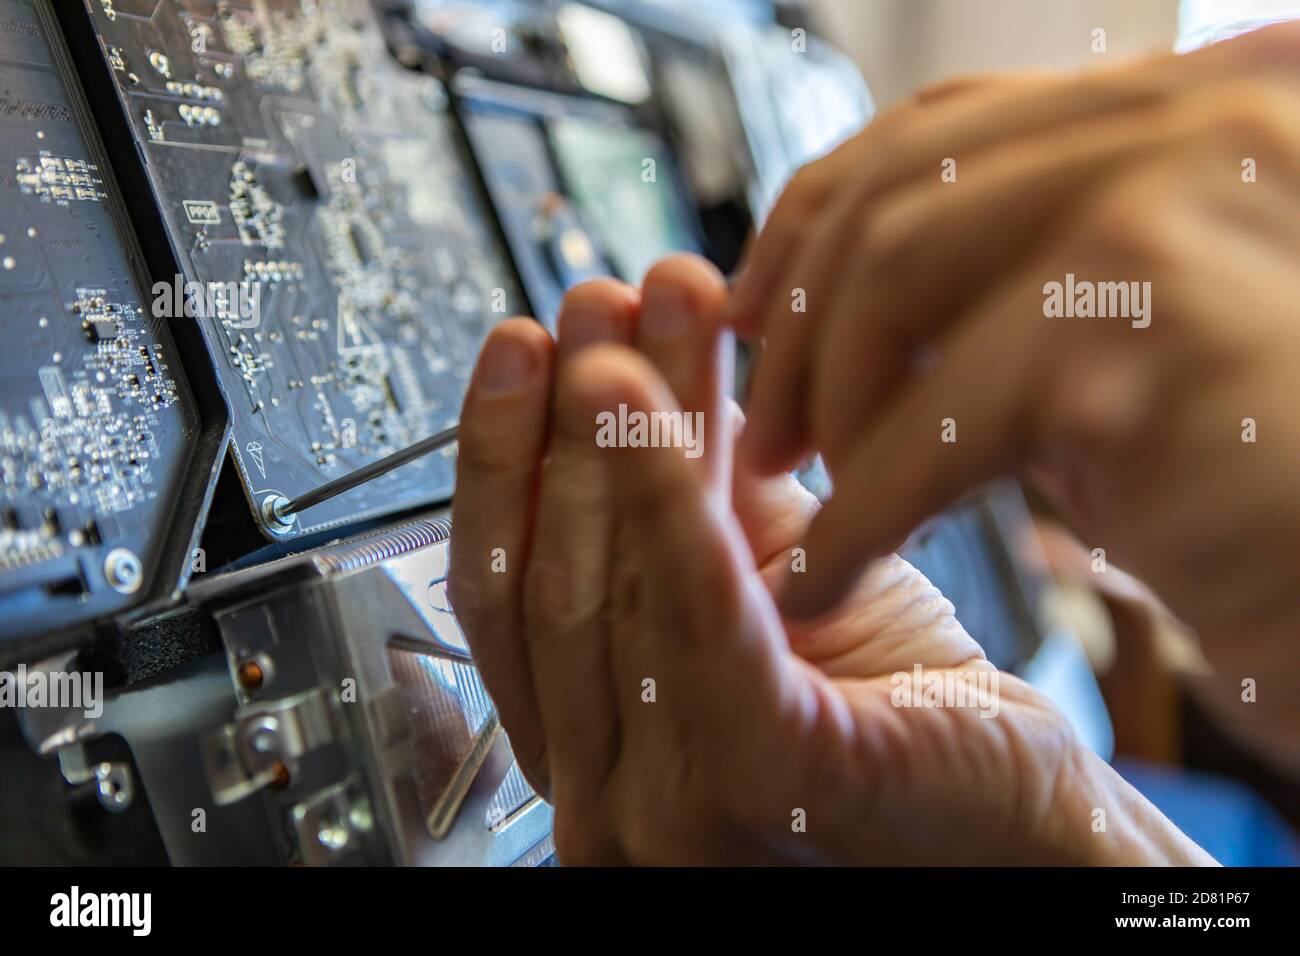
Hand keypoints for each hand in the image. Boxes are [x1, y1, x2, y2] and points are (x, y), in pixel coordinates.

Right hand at [449, 255, 1209, 864]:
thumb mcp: (768, 589)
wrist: (1028, 811)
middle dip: (563, 424)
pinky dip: (673, 505)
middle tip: (592, 307)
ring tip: (634, 318)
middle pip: (550, 581)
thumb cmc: (901, 711)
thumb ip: (694, 512)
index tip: (523, 346)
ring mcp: (670, 806)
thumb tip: (640, 366)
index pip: (510, 590)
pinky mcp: (763, 779)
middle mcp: (607, 793)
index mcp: (599, 743)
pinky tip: (658, 409)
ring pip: (610, 592)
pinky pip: (700, 620)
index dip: (504, 456)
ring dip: (616, 435)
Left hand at [724, 23, 1299, 684]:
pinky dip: (862, 515)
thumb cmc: (1247, 486)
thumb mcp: (1118, 344)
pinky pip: (939, 421)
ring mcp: (1188, 199)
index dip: (814, 219)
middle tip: (761, 434)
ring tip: (821, 502)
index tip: (747, 315)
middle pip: (901, 188)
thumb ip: (999, 282)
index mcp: (1188, 108)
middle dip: (796, 321)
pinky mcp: (1160, 326)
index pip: (941, 127)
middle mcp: (1205, 116)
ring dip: (831, 407)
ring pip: (895, 276)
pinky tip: (833, 579)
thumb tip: (805, 293)